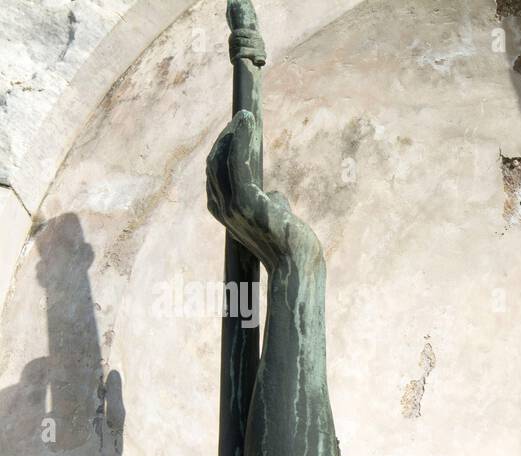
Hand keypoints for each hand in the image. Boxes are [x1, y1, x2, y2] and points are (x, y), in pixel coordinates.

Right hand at [206, 110, 317, 267]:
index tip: (235, 135)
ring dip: (234, 134)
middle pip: (215, 165)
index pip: (216, 176)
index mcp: (228, 214)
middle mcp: (225, 210)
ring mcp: (234, 206)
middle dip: (225, 140)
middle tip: (240, 121)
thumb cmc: (292, 249)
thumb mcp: (276, 222)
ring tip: (245, 117)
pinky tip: (247, 121)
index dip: (222, 152)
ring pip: (224, 159)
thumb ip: (271, 206)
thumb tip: (276, 197)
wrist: (299, 268)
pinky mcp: (247, 200)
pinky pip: (239, 161)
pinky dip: (242, 138)